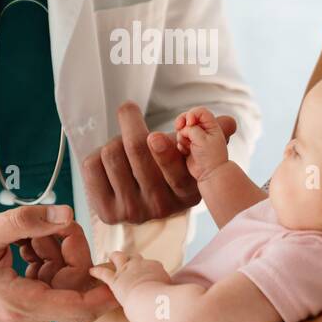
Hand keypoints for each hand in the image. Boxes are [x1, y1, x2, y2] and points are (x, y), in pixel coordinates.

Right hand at [0, 205, 116, 321]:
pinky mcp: (22, 317)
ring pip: (59, 285)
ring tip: (24, 235)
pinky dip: (41, 264)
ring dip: (51, 254)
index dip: (105, 286)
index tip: (118, 262)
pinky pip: (47, 289)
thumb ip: (27, 222)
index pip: (81, 307)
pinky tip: (21, 247)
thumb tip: (67, 214)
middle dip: (66, 250)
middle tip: (48, 223)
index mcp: (21, 306)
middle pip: (71, 287)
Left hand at [82, 101, 236, 224]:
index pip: (175, 171)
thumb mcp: (193, 154)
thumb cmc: (171, 167)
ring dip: (114, 140)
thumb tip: (229, 122)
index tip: (155, 135)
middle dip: (130, 122)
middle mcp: (160, 207)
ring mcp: (131, 212)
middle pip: (136, 150)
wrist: (145, 201)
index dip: (163, 151)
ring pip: (111, 153)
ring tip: (122, 144)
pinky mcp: (106, 211)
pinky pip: (92, 165)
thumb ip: (211, 135)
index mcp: (187, 193)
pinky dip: (97, 154)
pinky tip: (109, 161)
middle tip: (127, 109)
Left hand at [88, 250, 171, 301]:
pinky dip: (97, 272)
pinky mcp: (115, 280)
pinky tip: (91, 271)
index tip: (147, 274)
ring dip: (114, 257)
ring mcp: (127, 270)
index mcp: (156, 268)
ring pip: (118, 258)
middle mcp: (141, 265)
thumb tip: (183, 302)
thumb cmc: (167, 302)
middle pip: (135, 257)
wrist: (153, 301)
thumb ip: (176, 296)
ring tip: (110, 256)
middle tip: (129, 260)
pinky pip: (103, 273)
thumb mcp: (177, 295)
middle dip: (132, 258)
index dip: (148, 269)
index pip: (152, 266)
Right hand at [174, 106, 229, 180]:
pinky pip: (180, 141)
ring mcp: (196, 138)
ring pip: (183, 131)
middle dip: (182, 125)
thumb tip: (183, 127)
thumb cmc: (211, 157)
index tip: (189, 123)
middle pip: (188, 119)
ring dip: (182, 137)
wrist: (209, 173)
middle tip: (179, 128)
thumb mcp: (202, 139)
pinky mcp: (189, 146)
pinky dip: (180, 145)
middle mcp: (204, 130)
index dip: (191, 115)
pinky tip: (186, 152)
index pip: (200, 112)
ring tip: (188, 147)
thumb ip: (192, 128)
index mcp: (211, 125)